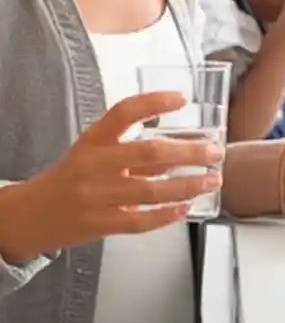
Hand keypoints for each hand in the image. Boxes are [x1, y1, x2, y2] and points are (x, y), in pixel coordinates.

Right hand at [15, 93, 223, 258]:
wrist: (32, 214)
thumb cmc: (74, 176)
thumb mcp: (97, 153)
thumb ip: (136, 151)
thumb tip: (183, 151)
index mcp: (93, 140)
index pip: (123, 112)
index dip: (153, 103)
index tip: (182, 98)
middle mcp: (94, 165)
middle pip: (148, 153)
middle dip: (189, 152)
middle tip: (215, 152)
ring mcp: (95, 196)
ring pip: (151, 191)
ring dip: (188, 186)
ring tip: (212, 180)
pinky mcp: (99, 224)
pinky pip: (140, 221)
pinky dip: (167, 216)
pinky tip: (186, 208)